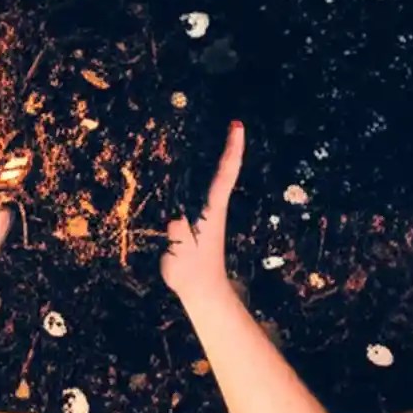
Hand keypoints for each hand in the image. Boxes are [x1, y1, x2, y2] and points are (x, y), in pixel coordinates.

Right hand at [161, 121, 244, 300]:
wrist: (202, 290)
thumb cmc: (192, 272)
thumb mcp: (182, 254)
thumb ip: (179, 236)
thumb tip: (175, 218)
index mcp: (212, 210)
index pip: (224, 175)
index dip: (231, 151)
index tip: (237, 127)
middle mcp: (214, 206)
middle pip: (224, 171)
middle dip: (228, 147)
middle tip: (233, 123)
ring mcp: (208, 213)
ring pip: (214, 180)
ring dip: (217, 159)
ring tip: (215, 137)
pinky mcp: (200, 220)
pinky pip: (202, 190)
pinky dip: (202, 175)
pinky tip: (191, 171)